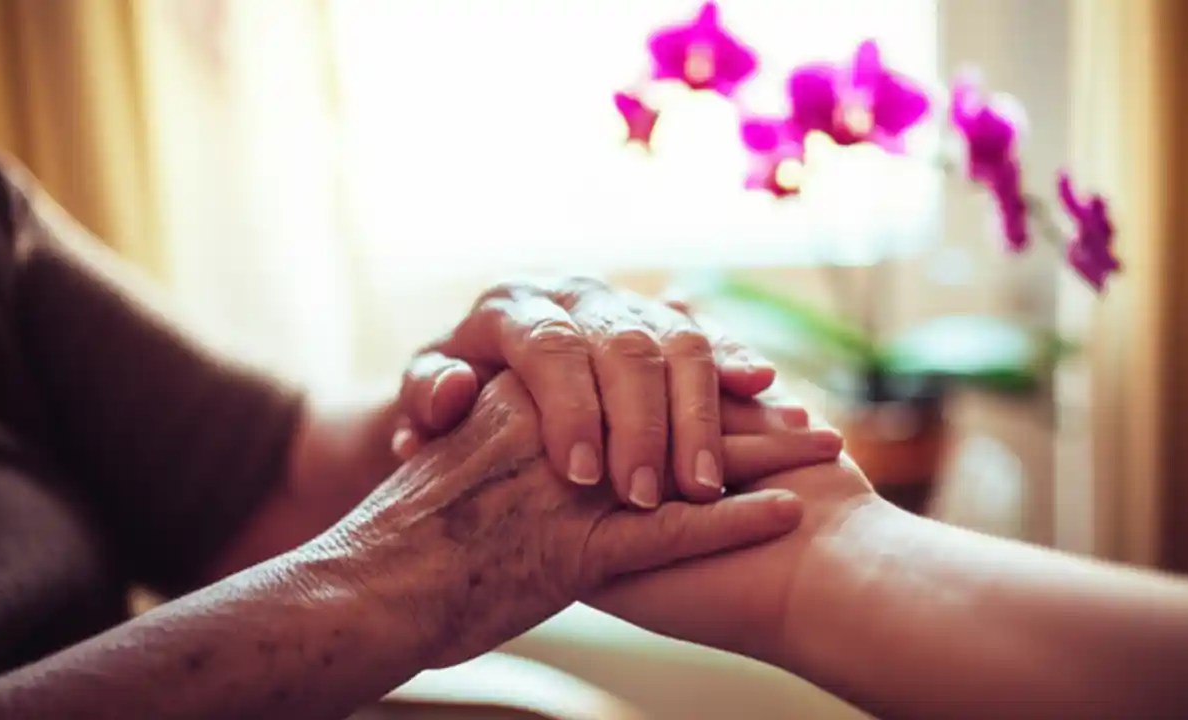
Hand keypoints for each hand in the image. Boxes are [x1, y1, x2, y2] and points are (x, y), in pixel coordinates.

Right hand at [315, 372, 837, 668]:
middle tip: (811, 417)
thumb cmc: (406, 532)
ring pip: (686, 462)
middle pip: (673, 403)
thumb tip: (553, 402)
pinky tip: (788, 514)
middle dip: (748, 410)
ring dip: (764, 455)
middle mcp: (556, 431)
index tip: (752, 376)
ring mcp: (569, 493)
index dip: (700, 374)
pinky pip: (668, 535)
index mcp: (527, 394)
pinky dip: (732, 525)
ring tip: (828, 449)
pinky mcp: (574, 553)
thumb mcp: (459, 450)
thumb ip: (509, 416)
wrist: (362, 591)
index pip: (633, 368)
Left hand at [392, 278, 778, 508]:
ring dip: (696, 414)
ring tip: (702, 485)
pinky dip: (736, 361)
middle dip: (639, 425)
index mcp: (512, 307)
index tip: (583, 476)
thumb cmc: (452, 404)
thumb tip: (453, 393)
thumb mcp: (424, 403)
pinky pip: (710, 335)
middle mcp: (575, 294)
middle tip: (647, 495)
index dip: (570, 410)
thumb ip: (427, 402)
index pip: (548, 348)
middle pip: (621, 348)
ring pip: (676, 342)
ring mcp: (626, 302)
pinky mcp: (667, 320)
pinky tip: (762, 390)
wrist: (486, 370)